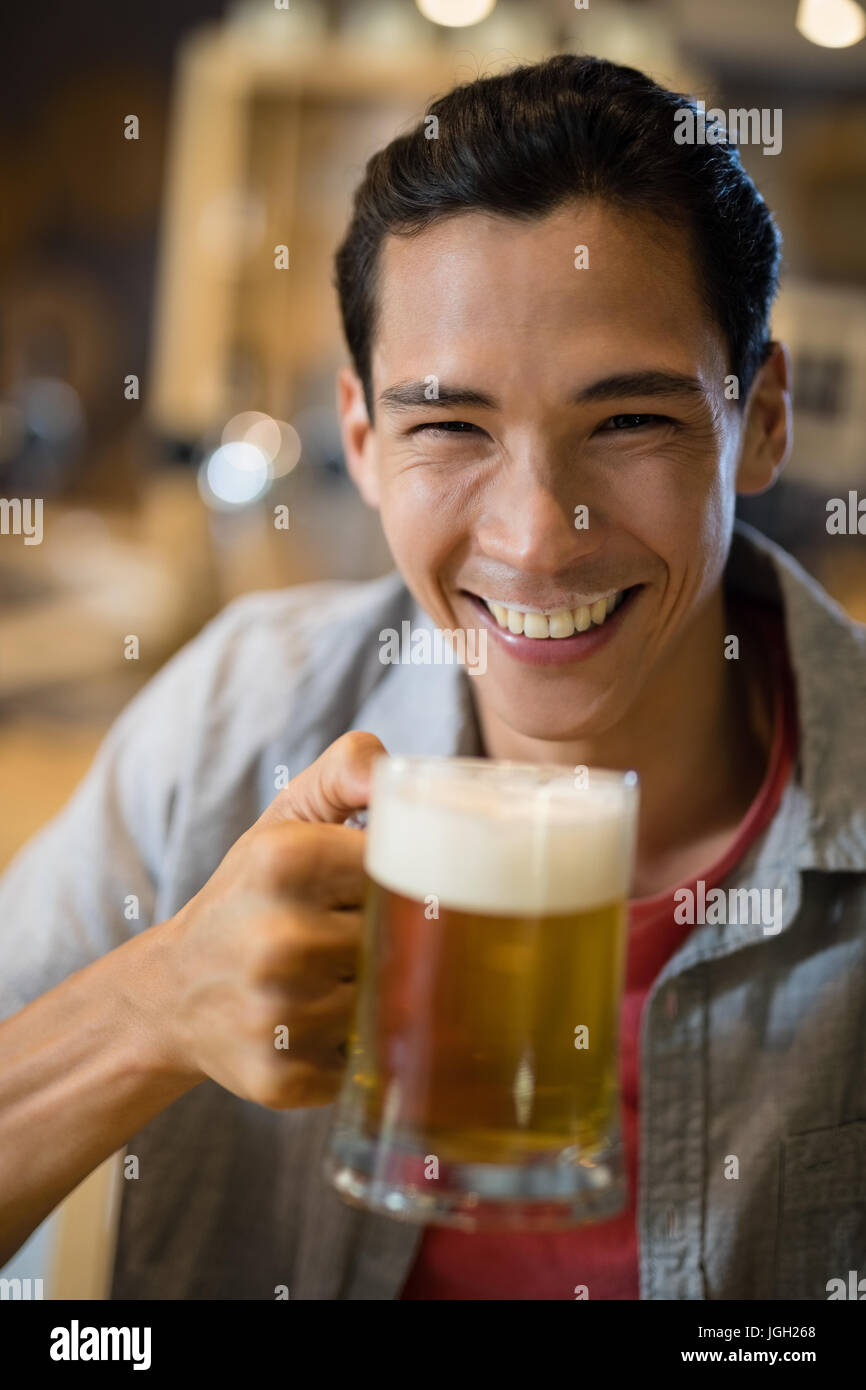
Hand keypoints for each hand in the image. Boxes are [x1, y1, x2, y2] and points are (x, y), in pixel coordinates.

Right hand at [162, 731, 385, 1108]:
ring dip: (376, 996)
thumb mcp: (288, 819)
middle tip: (356, 938)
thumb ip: (346, 770)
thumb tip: (391, 775)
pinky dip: (357, 1050)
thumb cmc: (253, 894)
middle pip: (398, 940)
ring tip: (336, 982)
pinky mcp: (280, 1078)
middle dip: (388, 941)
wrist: (174, 992)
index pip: (399, 868)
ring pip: (388, 1003)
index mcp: (285, 862)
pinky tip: (323, 1028)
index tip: (383, 888)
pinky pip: (366, 1064)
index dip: (399, 881)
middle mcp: (279, 939)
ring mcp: (277, 1014)